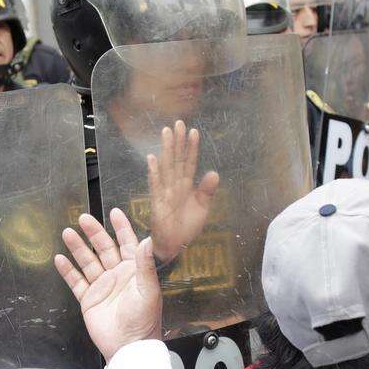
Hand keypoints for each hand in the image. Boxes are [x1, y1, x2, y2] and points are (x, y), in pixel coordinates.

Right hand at [55, 208, 161, 362]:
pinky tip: (60, 259)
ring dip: (78, 248)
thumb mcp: (148, 290)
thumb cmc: (144, 321)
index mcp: (134, 271)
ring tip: (68, 233)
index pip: (127, 244)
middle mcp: (117, 276)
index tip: (114, 213)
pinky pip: (76, 281)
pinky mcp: (88, 300)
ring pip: (88, 262)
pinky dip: (68, 270)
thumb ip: (145, 265)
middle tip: (84, 218)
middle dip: (94, 233)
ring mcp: (102, 287)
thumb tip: (146, 239)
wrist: (128, 348)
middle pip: (104, 249)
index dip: (121, 228)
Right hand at [147, 120, 219, 262]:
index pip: (190, 163)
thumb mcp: (202, 208)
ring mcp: (165, 193)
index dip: (192, 148)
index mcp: (186, 186)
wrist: (174, 246)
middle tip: (179, 122)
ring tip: (166, 133)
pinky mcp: (157, 203)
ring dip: (167, 150)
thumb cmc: (185, 227)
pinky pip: (156, 185)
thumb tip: (215, 173)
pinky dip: (154, 172)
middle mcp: (175, 186)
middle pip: (177, 159)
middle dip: (178, 141)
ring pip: (167, 167)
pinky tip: (152, 158)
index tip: (194, 131)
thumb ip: (207, 191)